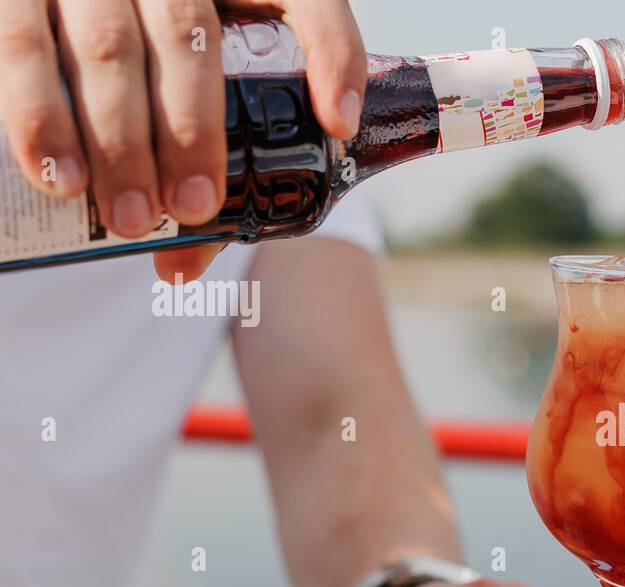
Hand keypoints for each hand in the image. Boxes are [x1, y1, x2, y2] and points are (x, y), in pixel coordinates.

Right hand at [0, 0, 365, 281]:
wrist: (87, 20)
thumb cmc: (157, 80)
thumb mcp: (196, 101)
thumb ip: (202, 169)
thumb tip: (177, 269)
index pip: (307, 0)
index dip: (333, 53)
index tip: (340, 124)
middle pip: (189, 34)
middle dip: (192, 131)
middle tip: (193, 209)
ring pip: (109, 47)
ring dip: (118, 139)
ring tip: (129, 216)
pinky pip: (22, 45)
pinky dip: (39, 115)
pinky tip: (59, 178)